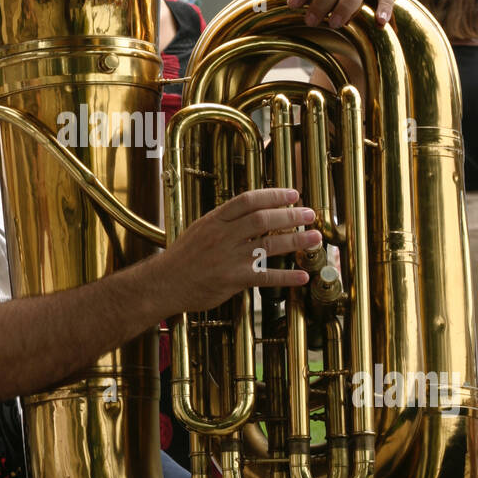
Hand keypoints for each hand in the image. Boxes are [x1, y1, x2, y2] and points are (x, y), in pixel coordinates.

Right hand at [160, 188, 320, 313]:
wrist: (163, 283)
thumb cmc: (182, 258)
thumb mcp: (200, 230)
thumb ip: (224, 221)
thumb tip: (250, 212)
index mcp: (215, 219)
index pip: (248, 200)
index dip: (273, 195)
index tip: (293, 194)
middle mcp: (223, 235)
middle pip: (263, 219)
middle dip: (290, 215)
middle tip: (310, 214)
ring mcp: (228, 257)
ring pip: (269, 244)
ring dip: (296, 241)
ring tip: (315, 238)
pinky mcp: (232, 279)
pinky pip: (265, 276)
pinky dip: (286, 276)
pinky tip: (302, 275)